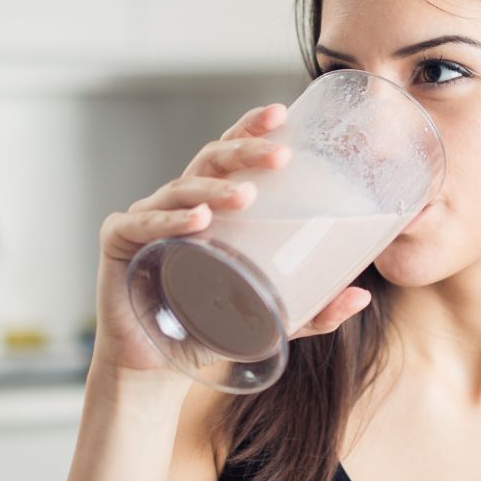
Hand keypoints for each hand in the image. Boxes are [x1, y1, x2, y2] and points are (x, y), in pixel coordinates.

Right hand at [89, 103, 375, 377]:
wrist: (154, 368)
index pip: (231, 156)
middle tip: (280, 155)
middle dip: (245, 151)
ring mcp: (146, 219)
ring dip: (214, 190)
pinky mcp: (119, 243)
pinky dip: (171, 221)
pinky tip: (198, 223)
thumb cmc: (207, 329)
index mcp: (210, 206)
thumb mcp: (269, 318)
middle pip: (210, 161)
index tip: (283, 112)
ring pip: (181, 189)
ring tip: (247, 195)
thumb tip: (361, 296)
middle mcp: (177, 203)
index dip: (251, 129)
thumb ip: (312, 308)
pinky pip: (144, 224)